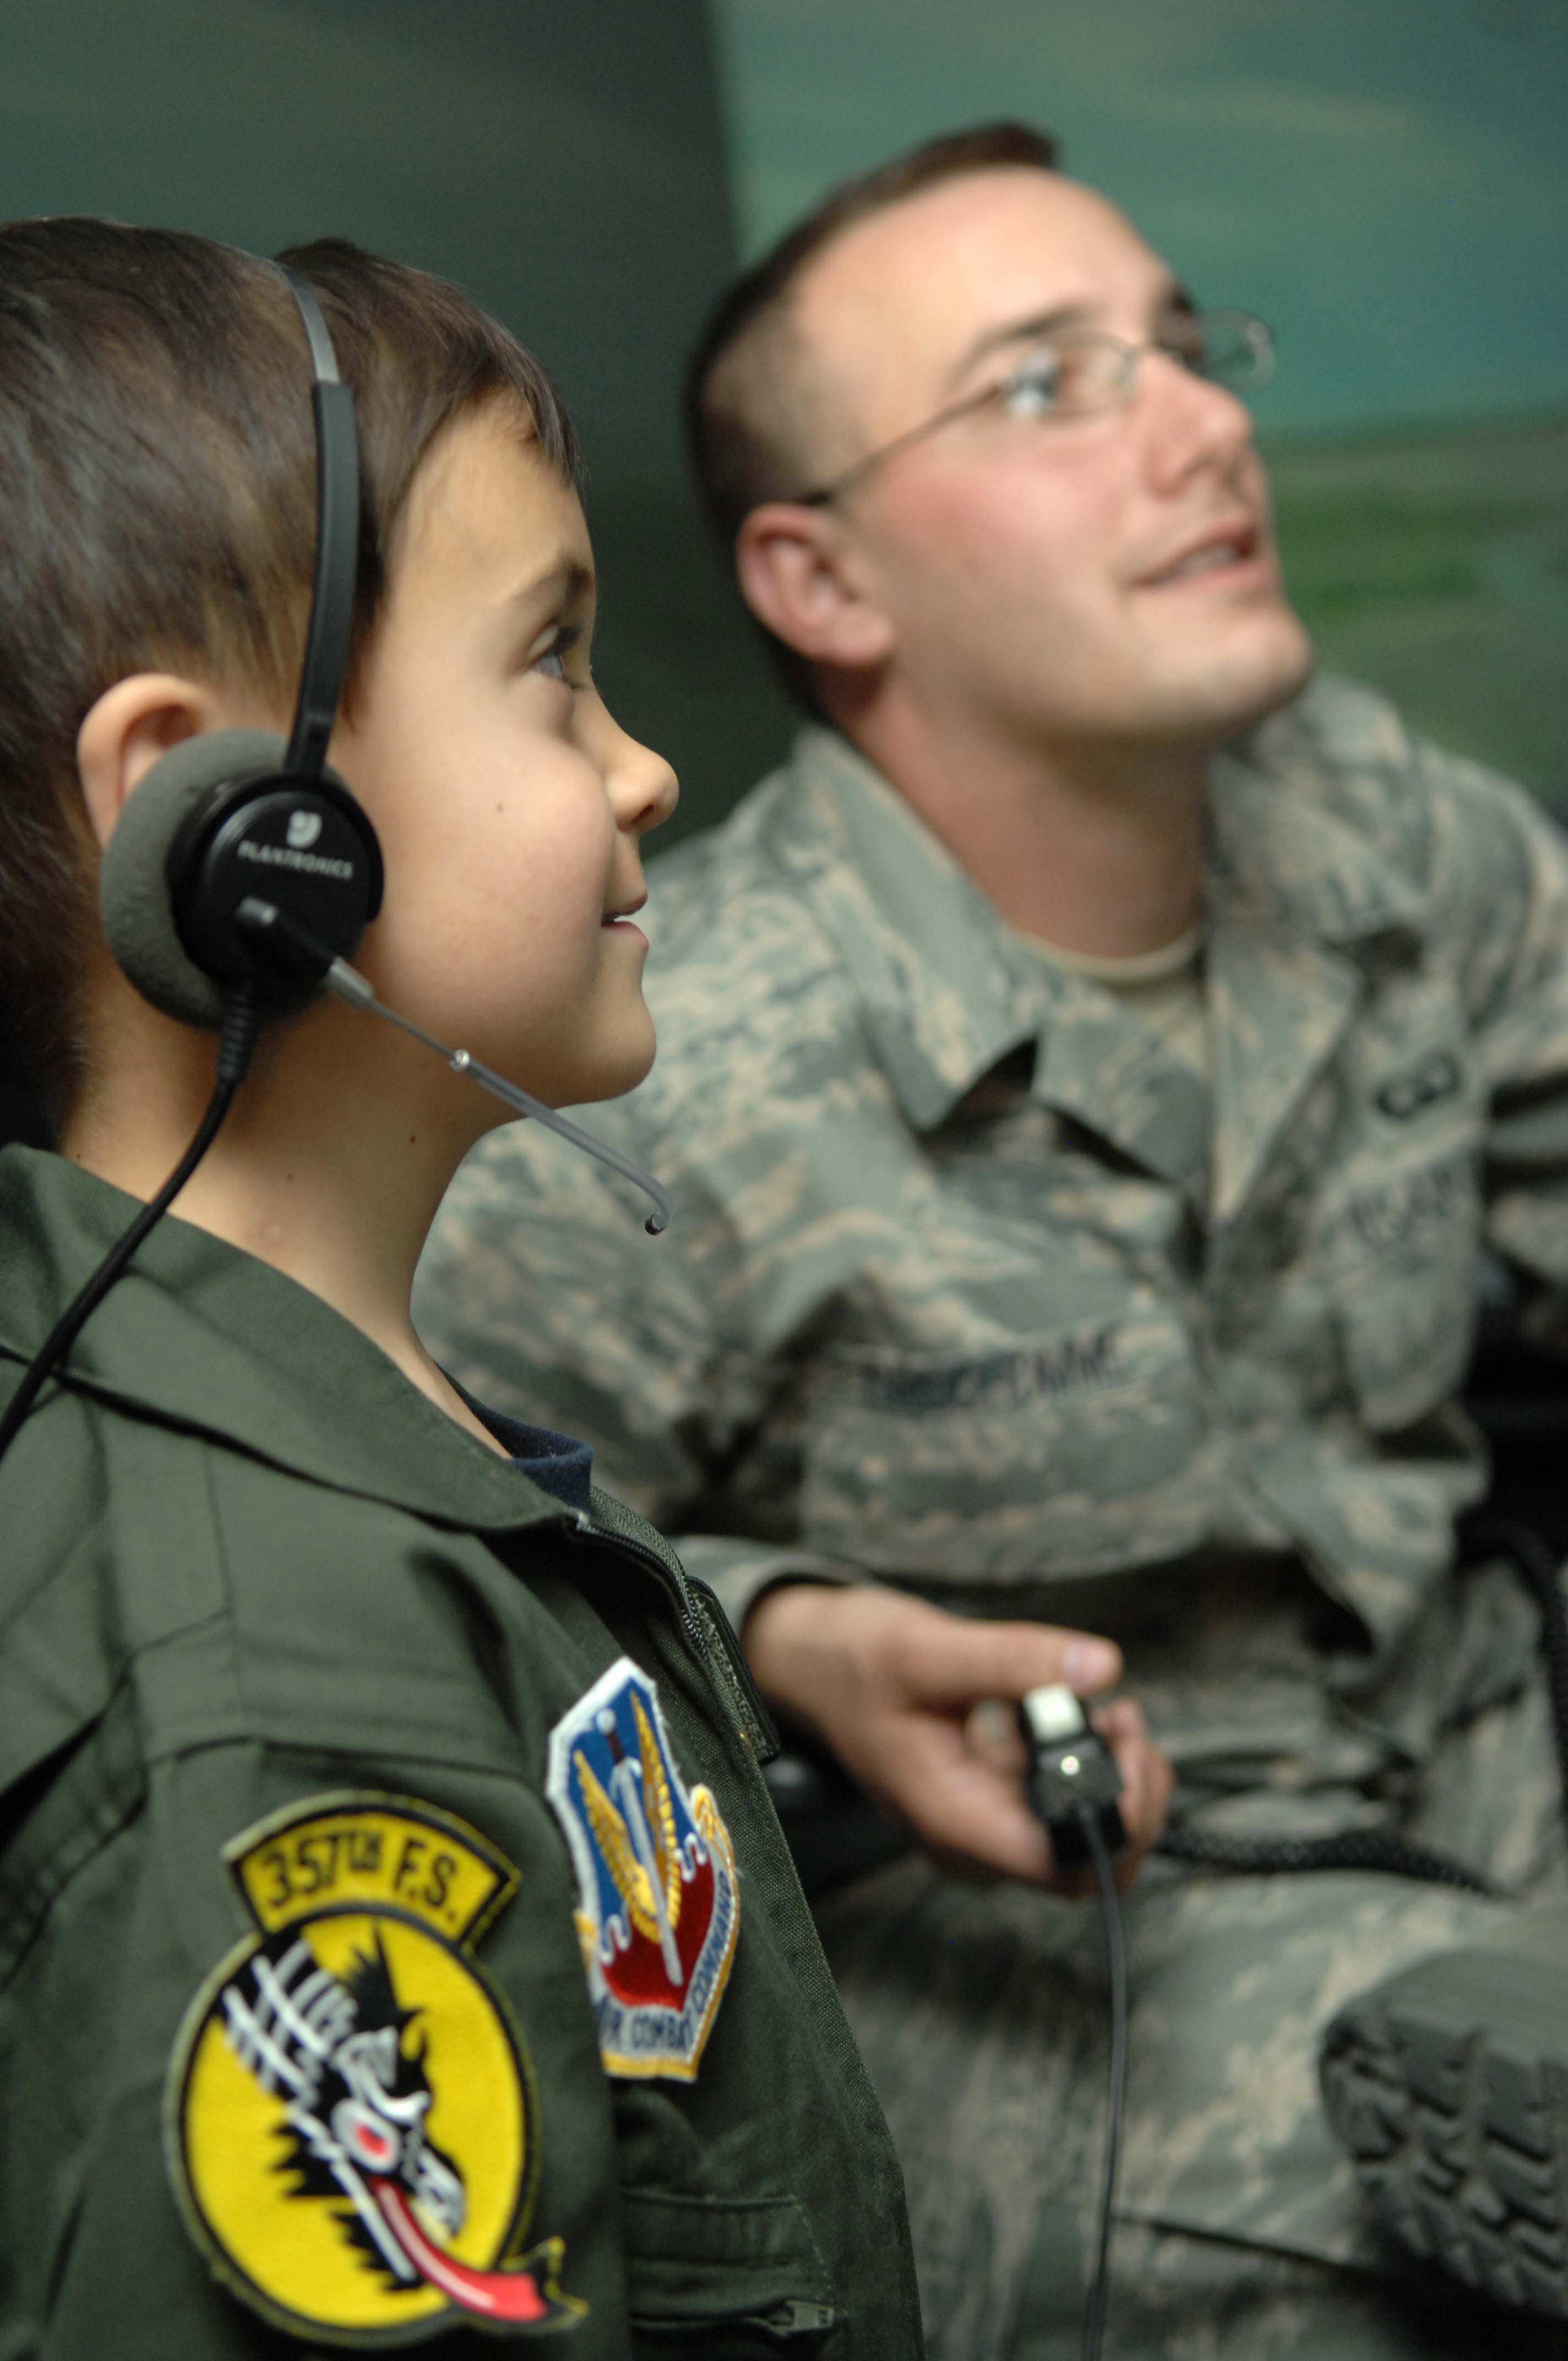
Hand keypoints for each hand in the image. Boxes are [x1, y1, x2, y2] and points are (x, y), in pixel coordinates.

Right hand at [744, 1582, 1171, 1891]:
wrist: (805, 1660)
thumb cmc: (848, 1661)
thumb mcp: (925, 1649)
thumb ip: (1011, 1660)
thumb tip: (1099, 1666)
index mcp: (955, 1821)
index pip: (1069, 1867)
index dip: (1117, 1817)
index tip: (1119, 1740)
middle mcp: (973, 1836)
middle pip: (1090, 1862)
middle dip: (1130, 1795)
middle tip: (1120, 1716)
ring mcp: (982, 1817)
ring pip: (1083, 1832)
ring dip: (1116, 1776)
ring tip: (1106, 1708)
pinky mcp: (990, 1792)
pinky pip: (1060, 1799)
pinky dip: (1089, 1759)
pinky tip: (1076, 1709)